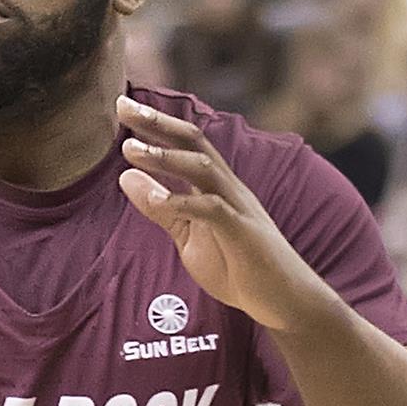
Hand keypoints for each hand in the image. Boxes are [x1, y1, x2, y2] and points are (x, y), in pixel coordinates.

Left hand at [116, 96, 337, 331]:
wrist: (283, 300)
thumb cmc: (237, 267)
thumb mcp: (187, 236)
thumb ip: (159, 208)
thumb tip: (124, 176)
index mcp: (215, 185)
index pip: (184, 143)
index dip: (155, 123)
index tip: (123, 105)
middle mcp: (228, 187)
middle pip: (194, 142)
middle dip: (159, 123)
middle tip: (122, 106)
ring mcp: (238, 207)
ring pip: (203, 169)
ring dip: (166, 157)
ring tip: (131, 151)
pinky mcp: (244, 233)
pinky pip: (213, 210)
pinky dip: (183, 203)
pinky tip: (157, 201)